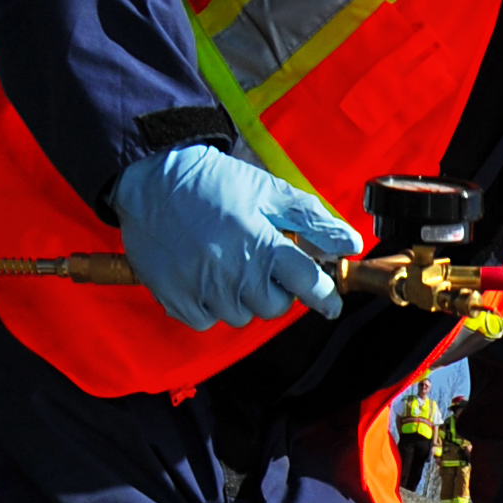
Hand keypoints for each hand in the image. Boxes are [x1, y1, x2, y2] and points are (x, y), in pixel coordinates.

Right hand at [112, 145, 360, 330]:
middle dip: (276, 291)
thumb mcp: (269, 191)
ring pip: (241, 316)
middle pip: (275, 308)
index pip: (309, 285)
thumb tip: (351, 244)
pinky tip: (203, 275)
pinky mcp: (177, 300)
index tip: (330, 301)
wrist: (151, 181)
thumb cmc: (214, 184)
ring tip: (228, 264)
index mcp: (263, 246)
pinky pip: (207, 321)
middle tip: (262, 265)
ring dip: (242, 298)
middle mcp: (235, 273)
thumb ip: (313, 220)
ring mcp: (203, 290)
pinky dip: (210, 304)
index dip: (325, 296)